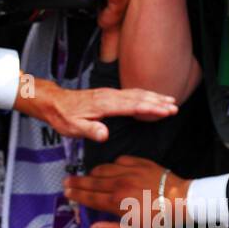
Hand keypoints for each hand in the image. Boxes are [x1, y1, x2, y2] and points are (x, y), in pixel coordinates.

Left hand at [23, 77, 176, 142]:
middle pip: (138, 97)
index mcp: (103, 104)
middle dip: (157, 102)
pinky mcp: (109, 94)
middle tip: (175, 107)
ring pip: (136, 93)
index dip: (150, 108)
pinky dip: (144, 94)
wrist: (54, 102)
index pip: (132, 106)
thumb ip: (90, 130)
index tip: (165, 111)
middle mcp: (109, 96)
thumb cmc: (63, 116)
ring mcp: (109, 94)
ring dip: (153, 96)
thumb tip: (104, 134)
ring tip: (170, 101)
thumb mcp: (73, 128)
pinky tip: (151, 97)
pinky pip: (131, 93)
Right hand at [63, 154, 187, 227]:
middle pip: (91, 181)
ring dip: (92, 173)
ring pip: (103, 168)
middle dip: (77, 181)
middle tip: (67, 181)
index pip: (89, 196)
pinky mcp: (139, 162)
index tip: (66, 192)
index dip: (76, 194)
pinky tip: (111, 168)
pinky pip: (119, 160)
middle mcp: (118, 183)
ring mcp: (128, 170)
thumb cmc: (159, 220)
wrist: (182, 200)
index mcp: (115, 201)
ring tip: (87, 176)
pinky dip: (112, 165)